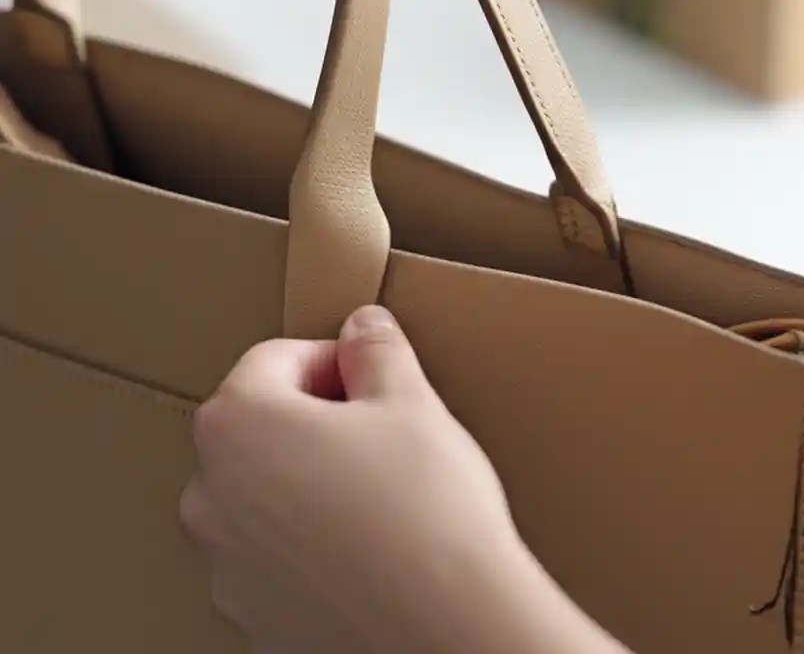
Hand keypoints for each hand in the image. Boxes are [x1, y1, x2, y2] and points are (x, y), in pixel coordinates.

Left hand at [180, 306, 627, 652]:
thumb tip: (363, 328)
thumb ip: (378, 352)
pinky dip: (314, 546)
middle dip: (315, 421)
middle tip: (384, 433)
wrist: (442, 627)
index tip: (374, 372)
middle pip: (258, 430)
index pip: (273, 360)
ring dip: (310, 485)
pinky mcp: (254, 616)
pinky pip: (277, 560)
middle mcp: (211, 495)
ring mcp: (226, 564)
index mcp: (238, 425)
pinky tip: (373, 549)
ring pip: (264, 498)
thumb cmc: (425, 511)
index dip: (332, 358)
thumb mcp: (413, 404)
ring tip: (383, 497)